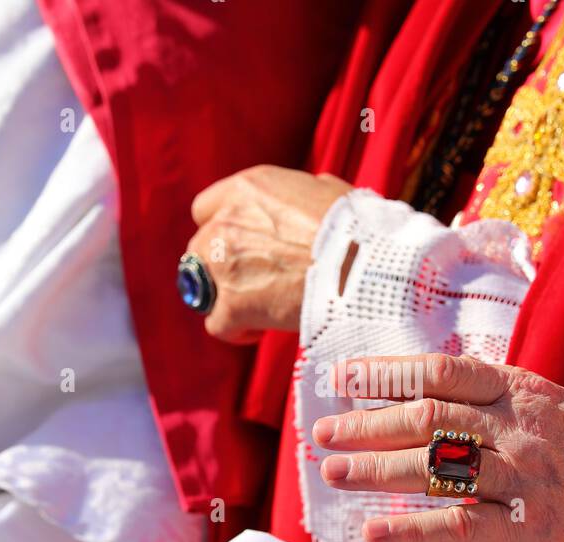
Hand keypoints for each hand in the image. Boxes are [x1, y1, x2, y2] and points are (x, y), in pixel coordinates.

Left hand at [188, 165, 351, 343]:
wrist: (362, 266)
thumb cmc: (356, 229)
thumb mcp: (329, 192)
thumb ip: (303, 193)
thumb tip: (311, 195)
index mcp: (247, 188)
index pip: (206, 208)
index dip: (222, 227)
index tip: (243, 243)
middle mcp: (226, 220)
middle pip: (201, 247)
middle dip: (222, 263)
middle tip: (254, 278)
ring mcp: (223, 263)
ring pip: (203, 286)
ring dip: (226, 296)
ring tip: (258, 308)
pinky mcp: (232, 304)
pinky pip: (218, 324)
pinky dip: (236, 330)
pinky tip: (259, 330)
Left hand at [312, 354, 563, 541]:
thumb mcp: (559, 409)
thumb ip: (504, 400)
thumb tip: (440, 392)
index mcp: (523, 392)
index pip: (441, 372)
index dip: (387, 373)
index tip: (344, 378)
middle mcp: (517, 428)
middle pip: (426, 418)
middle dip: (367, 424)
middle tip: (323, 434)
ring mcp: (523, 476)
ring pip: (435, 467)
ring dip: (377, 470)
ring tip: (335, 473)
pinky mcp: (529, 526)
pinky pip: (460, 526)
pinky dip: (414, 530)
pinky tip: (375, 535)